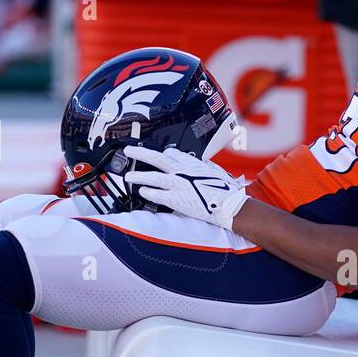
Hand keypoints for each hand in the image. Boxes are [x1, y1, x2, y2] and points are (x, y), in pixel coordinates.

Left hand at [122, 144, 249, 229]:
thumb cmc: (225, 190)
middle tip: (128, 151)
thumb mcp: (215, 171)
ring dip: (138, 176)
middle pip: (157, 158)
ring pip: (152, 177)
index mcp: (192, 163)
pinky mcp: (176, 199)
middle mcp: (182, 171)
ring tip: (128, 177)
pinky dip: (148, 192)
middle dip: (140, 154)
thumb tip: (202, 165)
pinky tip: (142, 192)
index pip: (172, 154)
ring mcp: (178, 184)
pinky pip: (157, 194)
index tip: (157, 157)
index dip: (163, 155)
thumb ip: (204, 167)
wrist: (229, 205)